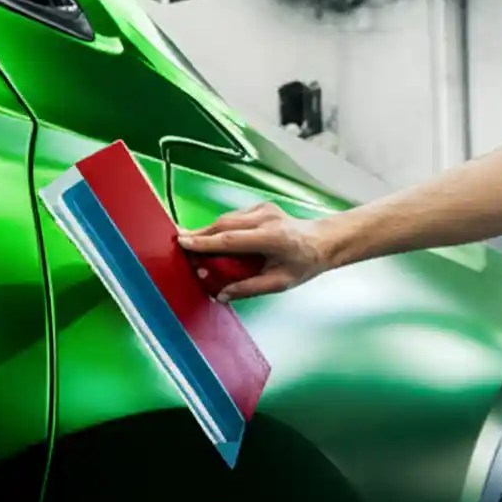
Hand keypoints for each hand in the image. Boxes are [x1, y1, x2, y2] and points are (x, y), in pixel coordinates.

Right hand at [177, 202, 332, 301]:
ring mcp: (263, 209)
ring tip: (191, 243)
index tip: (184, 244)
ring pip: (226, 219)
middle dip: (200, 235)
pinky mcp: (260, 207)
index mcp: (273, 238)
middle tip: (180, 244)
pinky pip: (233, 217)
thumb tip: (221, 294)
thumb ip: (249, 289)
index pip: (231, 240)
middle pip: (223, 225)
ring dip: (208, 231)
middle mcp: (267, 219)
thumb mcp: (279, 283)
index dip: (205, 243)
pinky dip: (220, 228)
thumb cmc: (303, 264)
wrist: (321, 241)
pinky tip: (211, 238)